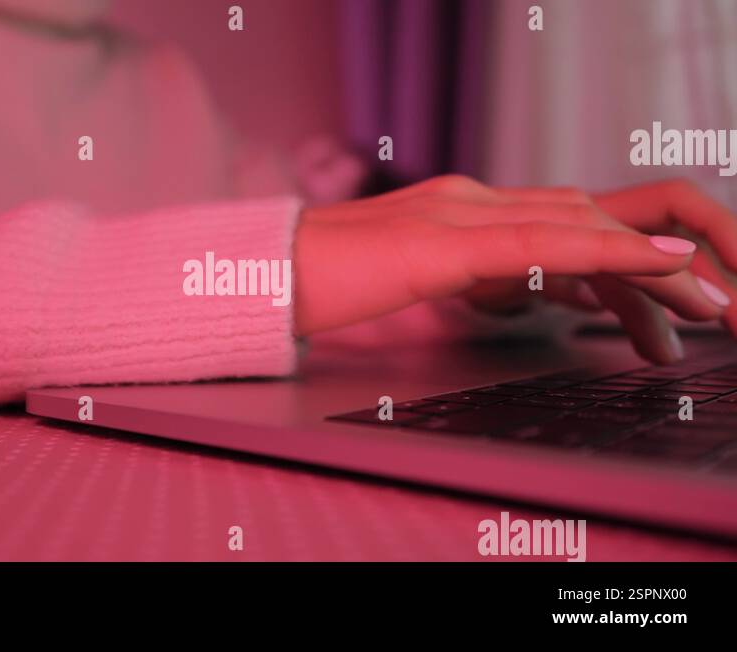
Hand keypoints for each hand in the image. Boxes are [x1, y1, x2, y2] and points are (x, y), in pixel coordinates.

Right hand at [293, 175, 734, 363]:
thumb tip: (498, 297)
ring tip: (708, 295)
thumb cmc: (312, 285)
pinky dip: (614, 252)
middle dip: (650, 256)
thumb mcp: (398, 281)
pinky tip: (662, 265)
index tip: (665, 283)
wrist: (251, 276)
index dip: (619, 246)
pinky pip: (545, 244)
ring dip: (651, 261)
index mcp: (453, 211)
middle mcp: (464, 201)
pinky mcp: (442, 245)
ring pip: (578, 224)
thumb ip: (450, 279)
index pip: (554, 218)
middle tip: (707, 298)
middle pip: (581, 215)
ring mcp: (453, 216)